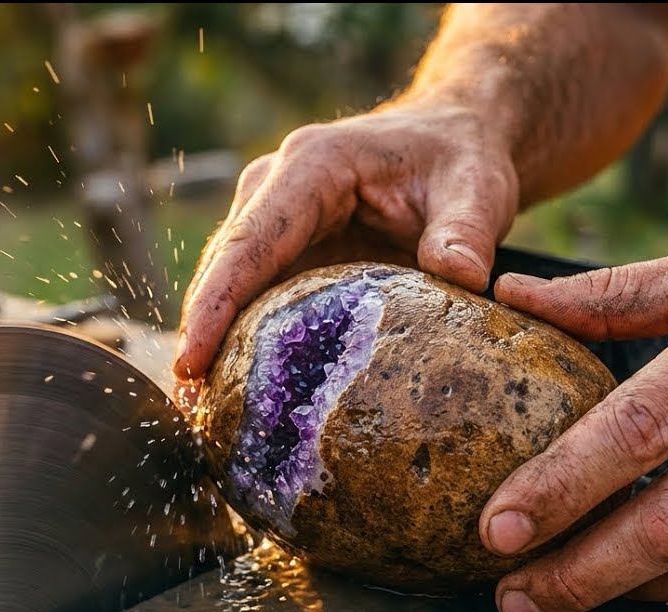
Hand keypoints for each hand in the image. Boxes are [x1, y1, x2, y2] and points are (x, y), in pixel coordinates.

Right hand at [173, 104, 519, 384]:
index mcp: (312, 168)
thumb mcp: (477, 188)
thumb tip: (462, 277)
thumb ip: (466, 230)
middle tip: (191, 409)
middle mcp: (277, 191)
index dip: (216, 303)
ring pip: (230, 287)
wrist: (453, 139)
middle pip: (225, 269)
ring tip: (202, 416)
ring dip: (215, 345)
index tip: (191, 361)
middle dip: (201, 336)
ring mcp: (276, 224)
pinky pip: (255, 298)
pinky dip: (244, 342)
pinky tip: (240, 395)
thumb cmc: (461, 157)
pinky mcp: (287, 253)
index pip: (251, 241)